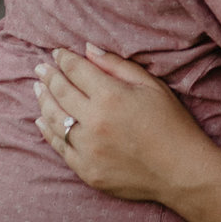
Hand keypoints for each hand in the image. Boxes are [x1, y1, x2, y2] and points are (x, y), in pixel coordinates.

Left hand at [35, 45, 220, 205]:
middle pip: (60, 92)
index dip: (64, 59)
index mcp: (111, 96)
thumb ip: (117, 65)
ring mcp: (87, 148)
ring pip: (53, 119)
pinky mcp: (86, 170)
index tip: (57, 53)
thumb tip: (87, 49)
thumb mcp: (151, 86)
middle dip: (49, 76)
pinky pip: (59, 147)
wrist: (181, 171)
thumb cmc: (172, 124)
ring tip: (38, 89)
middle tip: (40, 67)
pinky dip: (46, 131)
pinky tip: (40, 120)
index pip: (76, 70)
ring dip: (43, 101)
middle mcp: (94, 121)